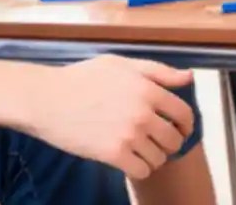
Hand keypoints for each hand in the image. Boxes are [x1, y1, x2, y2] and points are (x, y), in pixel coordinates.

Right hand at [23, 55, 193, 179]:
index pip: (184, 114)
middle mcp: (142, 112)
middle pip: (174, 140)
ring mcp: (128, 134)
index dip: (185, 125)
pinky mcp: (113, 154)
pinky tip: (127, 160)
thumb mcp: (120, 64)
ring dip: (152, 157)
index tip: (178, 130)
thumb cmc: (81, 79)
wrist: (47, 99)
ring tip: (138, 150)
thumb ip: (157, 71)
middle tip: (154, 142)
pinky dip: (139, 169)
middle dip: (168, 143)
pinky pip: (142, 171)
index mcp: (147, 88)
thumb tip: (188, 77)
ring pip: (159, 158)